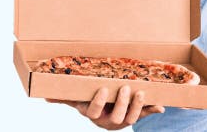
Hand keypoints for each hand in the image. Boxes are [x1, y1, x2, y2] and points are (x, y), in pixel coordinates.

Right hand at [46, 85, 164, 129]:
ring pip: (131, 118)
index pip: (94, 111)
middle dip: (122, 103)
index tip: (103, 89)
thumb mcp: (78, 99)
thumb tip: (45, 98)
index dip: (99, 102)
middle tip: (125, 87)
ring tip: (141, 92)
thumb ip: (65, 98)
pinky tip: (161, 105)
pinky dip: (153, 109)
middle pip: (116, 118)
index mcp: (94, 114)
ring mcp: (123, 119)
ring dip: (137, 106)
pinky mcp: (136, 115)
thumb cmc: (90, 101)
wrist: (107, 109)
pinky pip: (145, 114)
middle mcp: (109, 120)